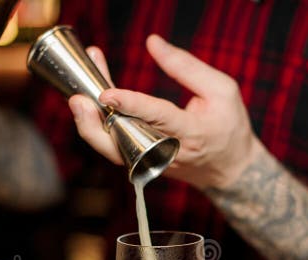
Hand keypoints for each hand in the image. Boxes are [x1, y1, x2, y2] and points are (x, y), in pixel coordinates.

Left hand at [68, 35, 260, 189]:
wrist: (230, 169)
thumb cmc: (228, 125)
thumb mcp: (221, 90)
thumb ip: (185, 67)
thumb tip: (153, 43)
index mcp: (192, 133)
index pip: (158, 118)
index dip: (132, 105)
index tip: (108, 93)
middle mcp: (168, 152)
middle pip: (124, 142)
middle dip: (96, 122)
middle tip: (77, 99)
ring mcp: (152, 162)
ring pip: (113, 149)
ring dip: (90, 122)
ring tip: (78, 95)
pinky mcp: (143, 164)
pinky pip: (115, 145)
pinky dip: (99, 125)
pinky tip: (90, 101)